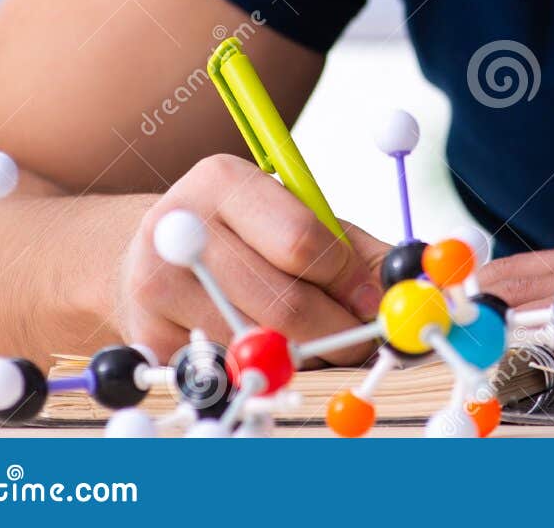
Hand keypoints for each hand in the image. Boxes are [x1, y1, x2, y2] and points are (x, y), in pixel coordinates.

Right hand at [117, 154, 387, 364]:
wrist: (151, 255)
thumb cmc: (246, 235)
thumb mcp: (298, 219)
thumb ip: (356, 250)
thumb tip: (407, 282)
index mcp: (223, 180)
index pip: (302, 241)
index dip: (348, 280)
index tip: (372, 301)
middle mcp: (177, 229)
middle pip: (283, 303)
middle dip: (337, 331)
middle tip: (359, 340)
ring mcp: (153, 288)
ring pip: (261, 345)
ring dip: (302, 355)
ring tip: (308, 338)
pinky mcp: (146, 340)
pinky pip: (230, 372)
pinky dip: (261, 372)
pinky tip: (263, 351)